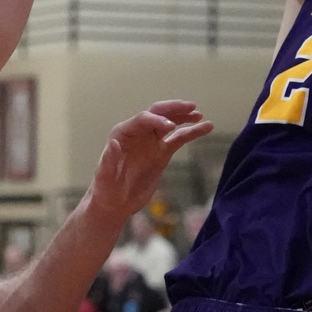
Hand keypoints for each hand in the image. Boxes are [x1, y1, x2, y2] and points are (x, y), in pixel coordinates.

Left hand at [88, 100, 214, 221]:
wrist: (115, 204)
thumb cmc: (106, 190)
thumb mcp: (105, 177)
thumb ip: (109, 160)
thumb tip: (113, 142)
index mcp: (123, 134)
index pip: (142, 120)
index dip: (157, 120)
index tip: (171, 126)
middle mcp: (138, 133)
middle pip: (157, 114)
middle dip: (173, 109)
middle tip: (190, 107)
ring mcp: (152, 142)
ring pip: (170, 123)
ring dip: (184, 116)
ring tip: (199, 115)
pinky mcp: (162, 152)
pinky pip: (179, 138)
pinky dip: (192, 132)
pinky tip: (206, 127)